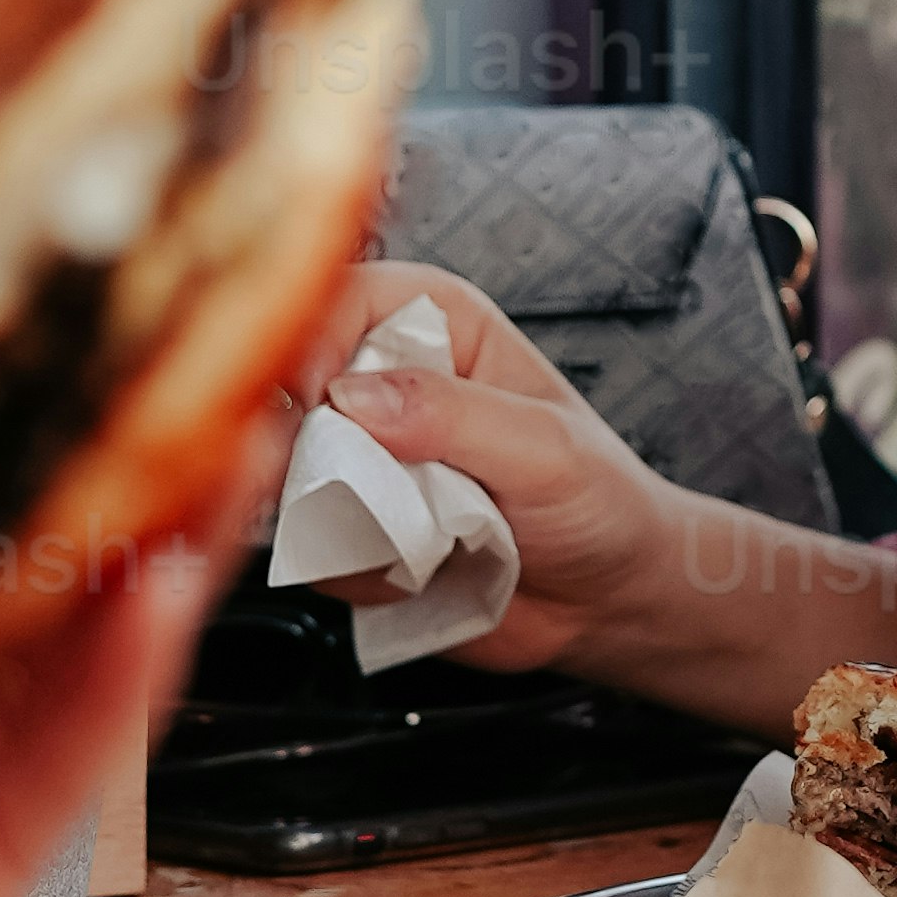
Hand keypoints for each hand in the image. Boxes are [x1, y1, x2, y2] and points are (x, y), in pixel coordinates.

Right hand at [307, 262, 715, 691]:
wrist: (607, 600)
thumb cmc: (599, 500)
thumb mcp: (544, 449)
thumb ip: (455, 415)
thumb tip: (353, 397)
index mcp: (440, 324)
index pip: (341, 297)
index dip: (312, 341)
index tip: (315, 401)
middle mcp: (390, 383)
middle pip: (290, 389)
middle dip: (314, 449)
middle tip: (365, 487)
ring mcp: (364, 459)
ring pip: (291, 477)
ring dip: (345, 520)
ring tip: (424, 536)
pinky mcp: (352, 527)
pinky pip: (311, 548)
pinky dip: (356, 570)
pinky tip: (417, 572)